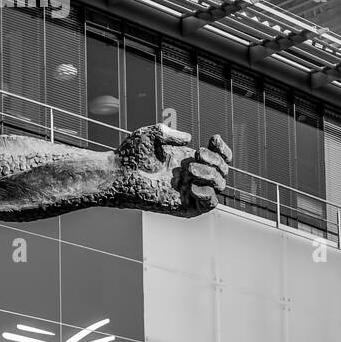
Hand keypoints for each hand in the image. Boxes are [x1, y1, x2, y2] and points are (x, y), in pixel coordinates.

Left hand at [114, 123, 231, 215]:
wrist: (118, 174)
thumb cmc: (131, 155)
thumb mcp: (154, 134)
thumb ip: (173, 134)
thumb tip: (189, 140)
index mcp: (187, 161)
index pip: (219, 158)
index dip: (222, 149)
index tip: (212, 138)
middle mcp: (190, 177)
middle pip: (222, 170)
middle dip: (215, 159)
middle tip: (194, 155)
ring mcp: (188, 193)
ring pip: (219, 186)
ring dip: (211, 174)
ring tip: (189, 169)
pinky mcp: (183, 207)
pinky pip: (208, 205)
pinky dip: (208, 194)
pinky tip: (192, 186)